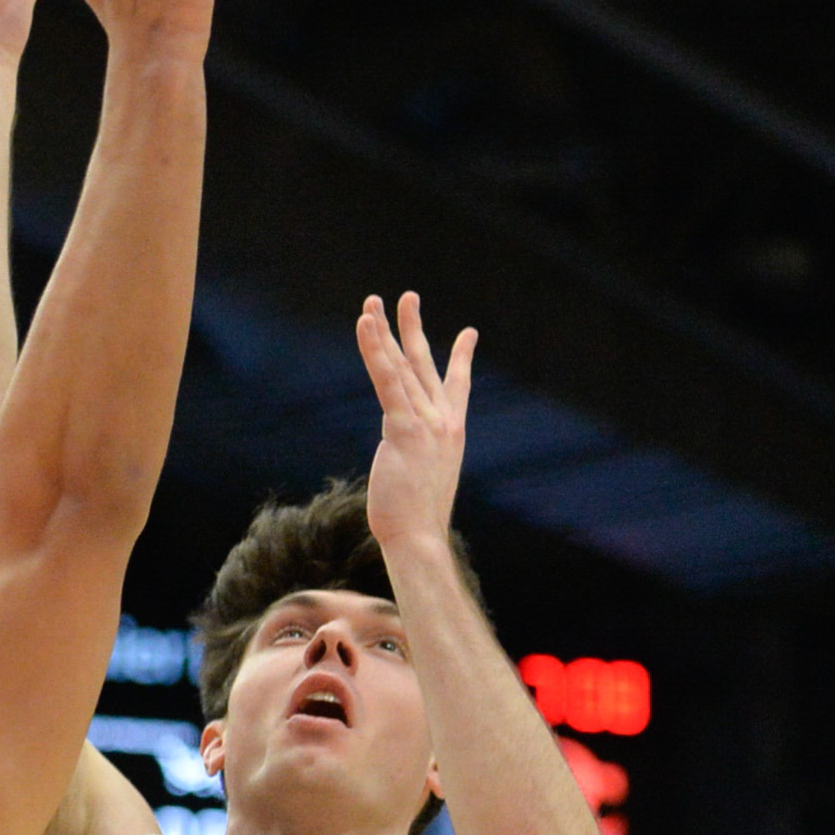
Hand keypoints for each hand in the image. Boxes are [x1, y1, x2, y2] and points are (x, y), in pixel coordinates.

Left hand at [356, 292, 476, 550]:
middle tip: (408, 296)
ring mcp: (425, 423)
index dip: (461, 357)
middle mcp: (442, 422)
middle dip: (413, 328)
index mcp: (450, 433)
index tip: (469, 333)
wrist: (419, 537)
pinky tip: (365, 325)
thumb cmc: (416, 520)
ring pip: (401, 366)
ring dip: (384, 331)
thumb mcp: (421, 481)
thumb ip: (416, 460)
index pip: (457, 386)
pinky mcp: (403, 429)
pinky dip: (374, 351)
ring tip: (372, 302)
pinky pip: (386, 380)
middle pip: (424, 364)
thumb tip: (406, 463)